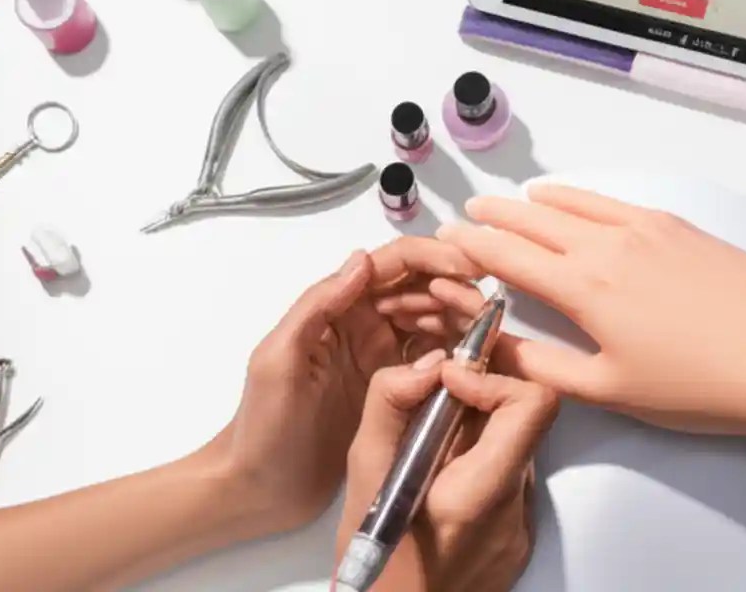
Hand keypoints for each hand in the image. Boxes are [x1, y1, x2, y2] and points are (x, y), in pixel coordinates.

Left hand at [205, 239, 480, 532]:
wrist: (260, 488)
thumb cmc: (263, 424)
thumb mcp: (279, 359)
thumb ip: (317, 306)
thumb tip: (365, 258)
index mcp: (336, 307)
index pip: (391, 265)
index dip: (432, 260)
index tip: (469, 273)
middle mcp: (363, 324)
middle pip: (420, 288)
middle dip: (455, 290)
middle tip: (484, 316)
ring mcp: (382, 358)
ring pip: (433, 322)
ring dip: (461, 320)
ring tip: (485, 337)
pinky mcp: (396, 391)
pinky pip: (433, 360)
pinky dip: (456, 355)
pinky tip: (474, 364)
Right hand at [336, 357, 556, 591]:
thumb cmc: (371, 558)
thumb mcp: (363, 473)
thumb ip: (391, 405)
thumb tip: (430, 363)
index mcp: (479, 492)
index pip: (532, 406)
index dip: (496, 378)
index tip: (451, 383)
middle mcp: (513, 510)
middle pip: (520, 423)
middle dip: (479, 399)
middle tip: (434, 401)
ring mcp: (520, 530)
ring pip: (513, 452)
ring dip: (477, 434)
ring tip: (429, 449)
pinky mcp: (518, 543)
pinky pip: (509, 484)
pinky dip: (479, 468)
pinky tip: (440, 486)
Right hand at [431, 184, 745, 434]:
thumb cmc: (693, 386)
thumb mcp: (608, 390)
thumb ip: (543, 365)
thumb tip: (493, 345)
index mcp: (581, 287)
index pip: (506, 256)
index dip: (469, 247)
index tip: (444, 241)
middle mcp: (604, 245)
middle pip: (531, 220)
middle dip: (492, 216)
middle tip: (465, 215)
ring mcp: (643, 228)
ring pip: (571, 203)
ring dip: (531, 202)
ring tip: (509, 202)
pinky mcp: (675, 225)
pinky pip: (610, 201)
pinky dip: (578, 196)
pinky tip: (570, 199)